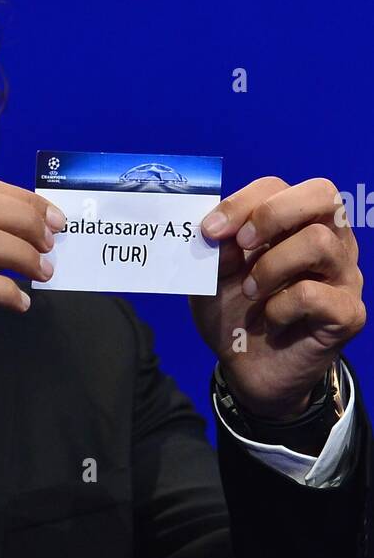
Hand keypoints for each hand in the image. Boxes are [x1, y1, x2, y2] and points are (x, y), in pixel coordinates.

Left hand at [190, 176, 365, 418]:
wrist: (246, 370)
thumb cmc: (235, 315)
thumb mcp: (212, 279)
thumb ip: (213, 250)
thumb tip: (216, 232)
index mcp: (296, 223)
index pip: (278, 187)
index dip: (242, 202)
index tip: (209, 231)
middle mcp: (330, 240)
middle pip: (322, 194)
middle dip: (271, 215)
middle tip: (241, 245)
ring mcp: (344, 276)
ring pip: (319, 241)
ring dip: (271, 267)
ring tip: (250, 294)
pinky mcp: (348, 313)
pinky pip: (316, 294)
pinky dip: (281, 306)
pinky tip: (271, 320)